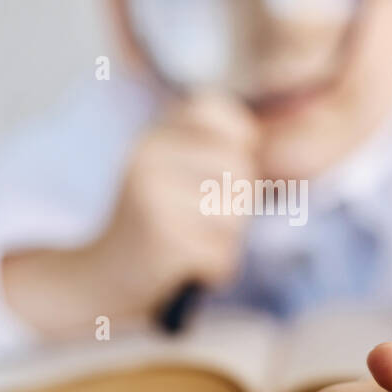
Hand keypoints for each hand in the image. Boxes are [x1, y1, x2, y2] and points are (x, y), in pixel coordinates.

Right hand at [96, 95, 257, 310]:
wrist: (103, 276)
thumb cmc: (156, 223)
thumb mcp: (176, 173)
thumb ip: (219, 150)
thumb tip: (289, 143)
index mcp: (154, 136)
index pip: (222, 116)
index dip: (237, 145)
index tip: (217, 174)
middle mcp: (149, 158)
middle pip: (240, 171)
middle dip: (236, 204)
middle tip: (201, 221)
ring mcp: (153, 197)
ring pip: (236, 216)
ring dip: (225, 240)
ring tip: (191, 243)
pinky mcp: (162, 240)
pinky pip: (223, 254)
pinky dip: (214, 269)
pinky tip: (186, 266)